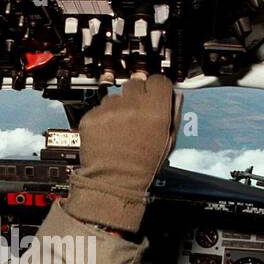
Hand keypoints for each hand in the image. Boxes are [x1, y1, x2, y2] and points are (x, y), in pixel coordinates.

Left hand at [67, 74, 180, 232]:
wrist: (114, 182)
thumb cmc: (142, 167)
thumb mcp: (167, 141)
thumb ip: (171, 115)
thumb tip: (172, 96)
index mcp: (156, 112)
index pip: (159, 80)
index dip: (157, 88)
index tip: (155, 94)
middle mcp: (132, 106)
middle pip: (136, 83)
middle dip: (137, 95)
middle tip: (136, 113)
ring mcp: (110, 110)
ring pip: (116, 96)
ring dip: (118, 107)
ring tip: (120, 128)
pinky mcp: (92, 116)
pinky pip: (99, 108)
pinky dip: (103, 118)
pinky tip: (108, 133)